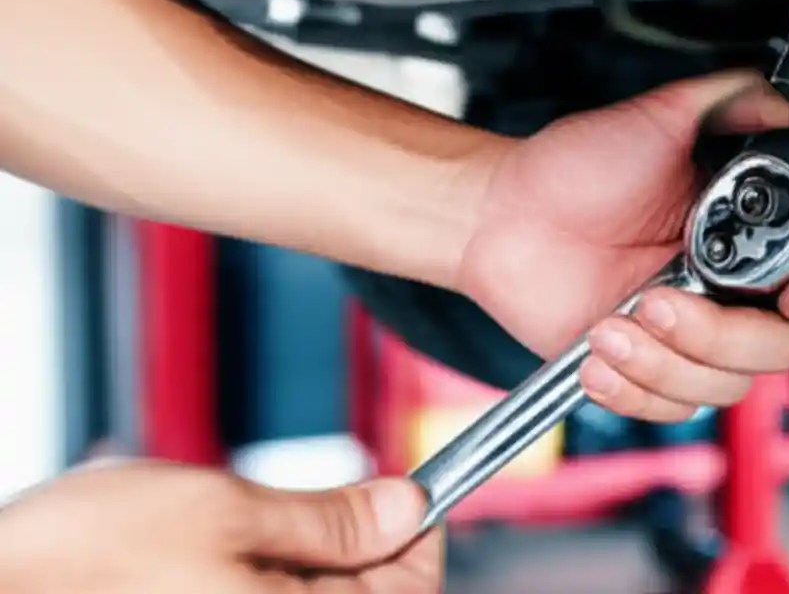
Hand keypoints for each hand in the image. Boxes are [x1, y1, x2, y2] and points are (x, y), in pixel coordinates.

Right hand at [0, 460, 441, 592]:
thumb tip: (408, 505)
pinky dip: (267, 577)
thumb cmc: (89, 559)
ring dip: (305, 559)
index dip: (415, 529)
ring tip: (245, 531)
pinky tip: (220, 557)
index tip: (402, 489)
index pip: (411, 586)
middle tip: (315, 500)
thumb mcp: (226, 512)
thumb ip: (331, 517)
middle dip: (357, 542)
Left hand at [459, 71, 788, 420]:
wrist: (500, 215)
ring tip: (611, 324)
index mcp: (742, 240)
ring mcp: (684, 337)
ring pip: (721, 388)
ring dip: (664, 362)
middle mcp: (724, 294)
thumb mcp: (662, 117)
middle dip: (717, 336)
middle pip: (775, 350)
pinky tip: (597, 352)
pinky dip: (632, 389)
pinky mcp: (640, 371)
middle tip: (655, 300)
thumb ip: (739, 101)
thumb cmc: (573, 168)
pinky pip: (666, 411)